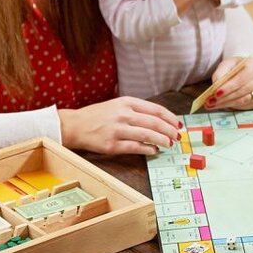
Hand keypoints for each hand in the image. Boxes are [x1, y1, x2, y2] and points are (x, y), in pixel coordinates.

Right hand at [59, 96, 180, 155]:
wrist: (74, 125)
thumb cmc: (98, 116)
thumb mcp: (117, 105)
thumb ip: (136, 110)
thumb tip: (160, 120)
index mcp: (126, 102)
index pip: (155, 109)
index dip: (170, 118)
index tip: (178, 125)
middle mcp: (123, 114)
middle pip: (155, 123)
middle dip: (170, 131)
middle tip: (177, 137)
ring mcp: (117, 130)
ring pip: (148, 135)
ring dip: (163, 140)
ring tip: (169, 144)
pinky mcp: (112, 145)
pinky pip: (136, 147)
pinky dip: (148, 149)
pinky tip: (154, 150)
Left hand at [206, 55, 252, 109]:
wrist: (243, 71)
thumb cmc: (234, 67)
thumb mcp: (226, 65)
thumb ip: (220, 73)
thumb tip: (216, 86)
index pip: (242, 78)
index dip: (229, 87)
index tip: (216, 93)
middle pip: (243, 91)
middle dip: (225, 97)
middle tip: (211, 101)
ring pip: (244, 101)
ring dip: (226, 103)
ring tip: (212, 104)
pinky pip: (245, 107)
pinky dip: (232, 107)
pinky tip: (221, 105)